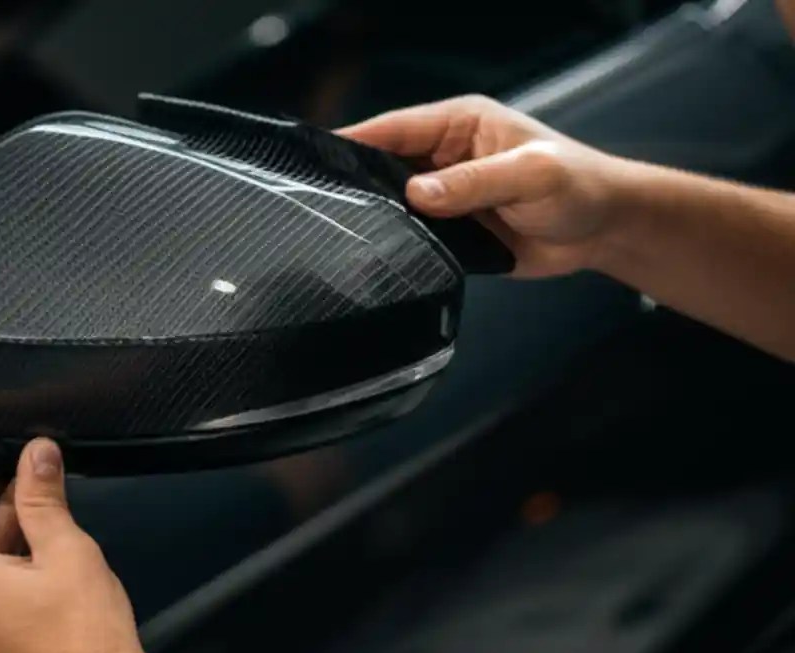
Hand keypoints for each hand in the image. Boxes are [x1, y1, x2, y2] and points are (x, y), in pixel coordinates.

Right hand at [338, 94, 636, 277]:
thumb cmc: (581, 186)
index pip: (395, 127)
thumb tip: (418, 193)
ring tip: (344, 233)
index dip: (355, 140)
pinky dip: (398, 245)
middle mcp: (447, 156)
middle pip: (385, 165)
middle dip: (360, 183)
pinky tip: (379, 257)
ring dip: (379, 218)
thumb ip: (474, 182)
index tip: (318, 157)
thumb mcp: (531, 175)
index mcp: (461, 124)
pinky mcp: (451, 230)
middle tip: (327, 206)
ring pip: (395, 204)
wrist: (606, 231)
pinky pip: (413, 236)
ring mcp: (447, 195)